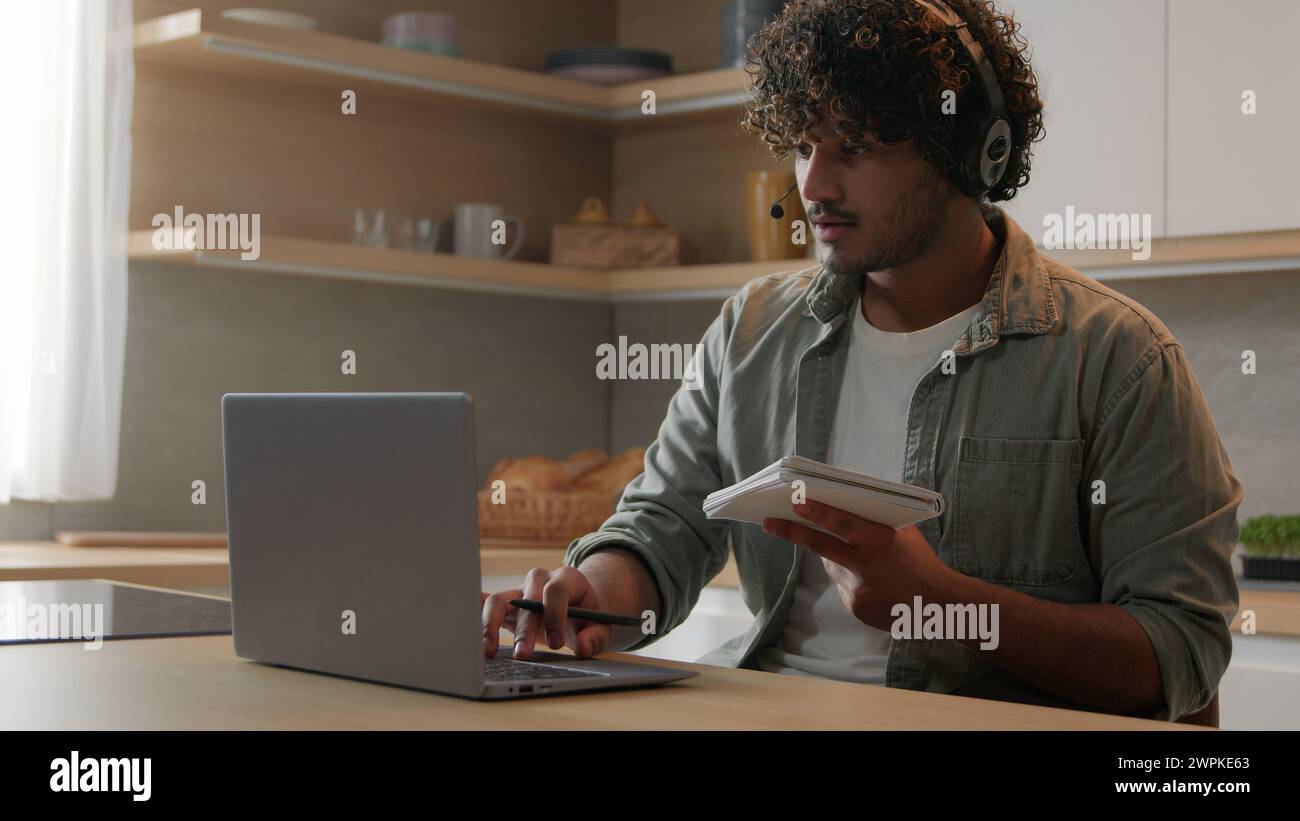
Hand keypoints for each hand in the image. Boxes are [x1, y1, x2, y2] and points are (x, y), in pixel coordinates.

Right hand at [481, 566, 609, 660]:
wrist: (580, 606)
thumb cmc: (589, 616)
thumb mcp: (602, 625)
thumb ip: (596, 637)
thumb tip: (583, 648)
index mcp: (567, 579)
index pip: (556, 590)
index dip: (555, 615)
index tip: (556, 644)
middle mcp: (540, 580)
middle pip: (526, 598)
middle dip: (524, 628)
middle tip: (522, 654)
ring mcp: (519, 591)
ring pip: (498, 600)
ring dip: (490, 625)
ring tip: (488, 651)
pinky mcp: (506, 604)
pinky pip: (486, 604)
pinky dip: (474, 613)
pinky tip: (462, 625)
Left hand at [762, 499, 956, 631]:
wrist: (939, 603)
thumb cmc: (920, 560)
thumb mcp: (903, 532)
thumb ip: (874, 520)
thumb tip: (842, 504)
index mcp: (879, 541)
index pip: (842, 523)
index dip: (818, 512)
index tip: (796, 501)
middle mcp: (866, 565)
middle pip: (820, 546)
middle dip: (791, 532)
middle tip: (769, 522)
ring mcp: (858, 589)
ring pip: (832, 566)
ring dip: (838, 558)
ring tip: (865, 560)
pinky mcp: (855, 607)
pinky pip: (843, 586)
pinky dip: (851, 580)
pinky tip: (872, 583)